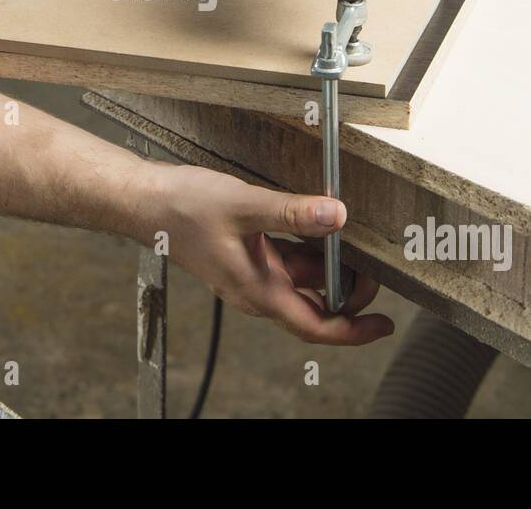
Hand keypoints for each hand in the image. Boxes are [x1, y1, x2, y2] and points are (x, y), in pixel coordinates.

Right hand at [135, 161, 392, 344]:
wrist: (146, 201)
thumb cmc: (184, 209)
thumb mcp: (245, 207)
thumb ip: (293, 212)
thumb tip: (337, 216)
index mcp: (259, 290)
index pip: (317, 326)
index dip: (355, 330)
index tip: (384, 324)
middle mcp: (257, 289)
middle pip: (316, 305)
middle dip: (349, 290)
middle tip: (372, 263)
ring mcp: (251, 273)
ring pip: (304, 280)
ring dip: (330, 266)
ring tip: (351, 238)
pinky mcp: (246, 255)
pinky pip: (288, 260)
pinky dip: (309, 247)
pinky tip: (317, 221)